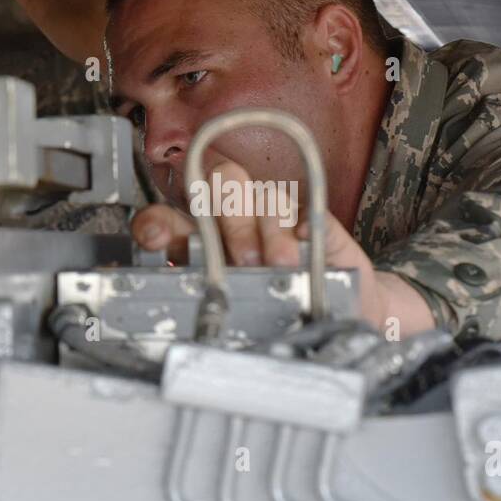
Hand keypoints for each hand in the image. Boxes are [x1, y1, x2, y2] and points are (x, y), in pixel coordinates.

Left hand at [130, 158, 434, 335]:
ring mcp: (274, 216)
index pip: (171, 217)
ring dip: (267, 228)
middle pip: (218, 186)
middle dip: (227, 218)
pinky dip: (300, 221)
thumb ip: (210, 300)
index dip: (159, 221)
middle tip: (242, 259)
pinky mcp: (313, 219)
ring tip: (278, 262)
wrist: (344, 313)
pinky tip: (302, 237)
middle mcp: (235, 220)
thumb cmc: (282, 310)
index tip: (155, 236)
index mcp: (204, 242)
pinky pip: (304, 205)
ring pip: (261, 194)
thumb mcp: (239, 312)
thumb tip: (188, 304)